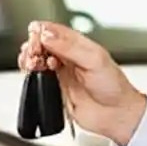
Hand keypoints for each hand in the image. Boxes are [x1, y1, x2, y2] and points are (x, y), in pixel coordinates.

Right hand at [19, 21, 146, 145]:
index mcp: (80, 45)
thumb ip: (70, 47)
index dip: (42, 31)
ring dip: (30, 59)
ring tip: (31, 62)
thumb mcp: (95, 60)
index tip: (35, 35)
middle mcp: (69, 58)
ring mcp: (61, 74)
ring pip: (38, 60)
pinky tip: (33, 74)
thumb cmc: (114, 87)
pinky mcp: (56, 90)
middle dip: (33, 45)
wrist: (116, 115)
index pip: (56, 31)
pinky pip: (38, 79)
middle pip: (42, 45)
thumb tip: (48, 36)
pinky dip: (31, 75)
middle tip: (33, 52)